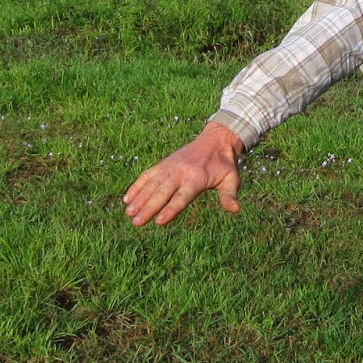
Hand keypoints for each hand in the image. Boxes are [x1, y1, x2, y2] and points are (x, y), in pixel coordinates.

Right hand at [123, 122, 245, 226]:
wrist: (215, 140)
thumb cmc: (224, 165)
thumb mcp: (231, 179)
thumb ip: (229, 195)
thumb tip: (235, 210)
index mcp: (197, 179)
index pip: (181, 198)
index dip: (170, 210)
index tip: (159, 222)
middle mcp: (180, 172)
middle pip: (162, 193)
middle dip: (148, 208)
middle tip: (136, 222)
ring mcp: (170, 167)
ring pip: (151, 184)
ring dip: (139, 199)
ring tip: (128, 213)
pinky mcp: (164, 164)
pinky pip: (147, 175)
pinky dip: (137, 186)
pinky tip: (127, 198)